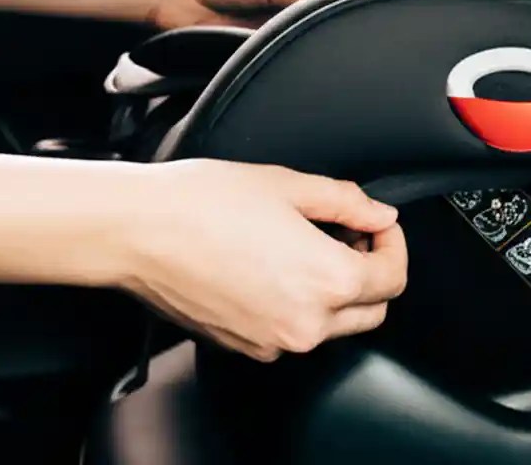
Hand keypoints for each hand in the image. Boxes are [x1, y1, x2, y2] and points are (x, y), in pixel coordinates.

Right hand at [114, 159, 405, 361]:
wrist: (137, 230)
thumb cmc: (202, 203)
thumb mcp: (289, 185)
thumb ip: (347, 201)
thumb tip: (378, 213)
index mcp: (327, 281)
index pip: (393, 277)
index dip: (391, 243)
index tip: (376, 224)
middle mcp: (305, 323)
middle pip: (371, 310)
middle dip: (370, 272)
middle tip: (348, 234)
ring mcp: (273, 341)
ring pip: (333, 326)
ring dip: (335, 292)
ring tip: (306, 247)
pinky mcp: (245, 346)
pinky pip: (291, 332)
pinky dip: (297, 306)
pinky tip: (274, 268)